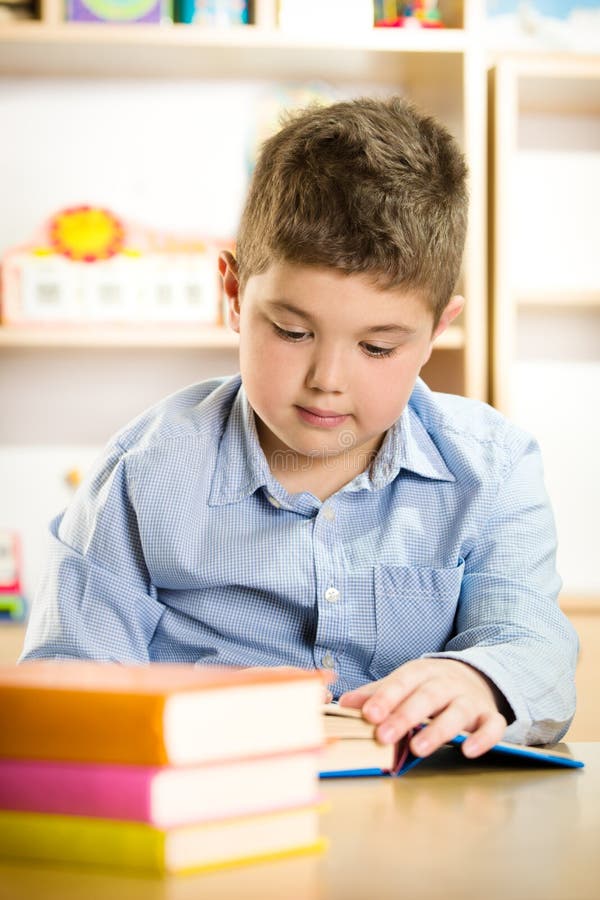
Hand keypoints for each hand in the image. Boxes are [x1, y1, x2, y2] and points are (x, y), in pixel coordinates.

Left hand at [339, 659, 507, 758]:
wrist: (474, 675)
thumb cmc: (429, 686)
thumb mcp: (403, 683)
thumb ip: (376, 694)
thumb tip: (344, 704)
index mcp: (422, 672)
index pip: (403, 681)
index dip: (385, 697)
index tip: (368, 714)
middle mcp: (447, 683)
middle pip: (427, 696)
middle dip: (405, 715)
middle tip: (384, 736)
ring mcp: (470, 699)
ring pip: (458, 711)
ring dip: (438, 730)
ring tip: (417, 749)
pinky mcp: (489, 716)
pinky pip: (492, 726)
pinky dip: (483, 738)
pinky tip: (469, 751)